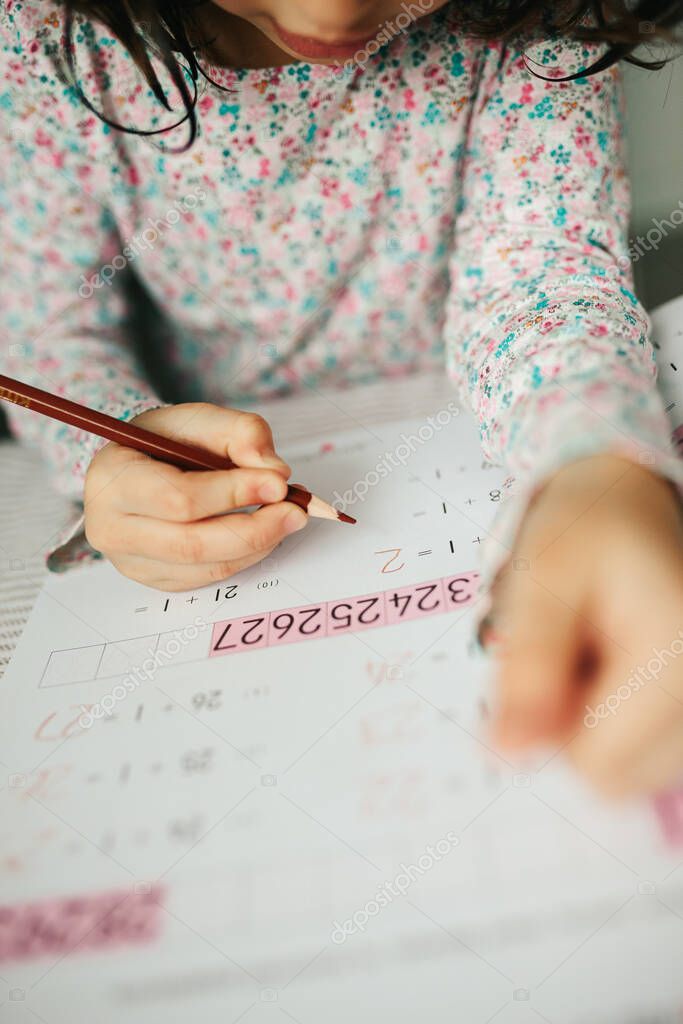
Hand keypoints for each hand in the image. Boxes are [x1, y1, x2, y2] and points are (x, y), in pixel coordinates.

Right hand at [84, 403, 306, 590]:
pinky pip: (209, 578)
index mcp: (112, 478)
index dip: (233, 494)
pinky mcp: (155, 579)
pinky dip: (245, 557)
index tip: (277, 483)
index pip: (178, 498)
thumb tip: (274, 471)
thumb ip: (241, 432)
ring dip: (257, 545)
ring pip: (206, 567)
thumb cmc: (166, 442)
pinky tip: (262, 533)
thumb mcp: (200, 419)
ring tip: (286, 517)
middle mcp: (111, 527)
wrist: (139, 466)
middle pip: (192, 544)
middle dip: (254, 529)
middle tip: (294, 510)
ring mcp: (130, 561)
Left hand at [491, 454, 682, 796]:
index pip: (597, 765)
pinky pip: (650, 752)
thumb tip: (508, 752)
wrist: (629, 502)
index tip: (551, 656)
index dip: (551, 722)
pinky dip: (621, 718)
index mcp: (675, 659)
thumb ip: (527, 666)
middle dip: (574, 724)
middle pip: (617, 777)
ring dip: (596, 722)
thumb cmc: (583, 529)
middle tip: (571, 650)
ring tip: (594, 651)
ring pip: (633, 771)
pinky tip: (615, 663)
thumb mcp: (541, 579)